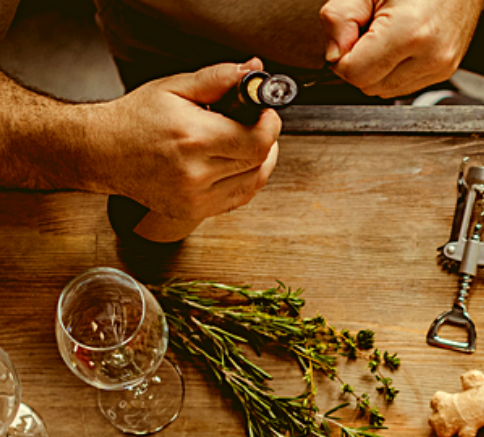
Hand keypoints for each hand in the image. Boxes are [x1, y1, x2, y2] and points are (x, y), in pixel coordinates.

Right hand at [88, 60, 280, 218]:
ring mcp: (197, 198)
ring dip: (259, 161)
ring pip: (254, 182)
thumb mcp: (174, 87)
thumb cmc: (137, 119)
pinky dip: (246, 179)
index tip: (266, 114)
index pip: (257, 141)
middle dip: (265, 139)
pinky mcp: (197, 212)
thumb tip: (252, 70)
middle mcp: (197, 173)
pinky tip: (236, 163)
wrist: (106, 153)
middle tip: (255, 124)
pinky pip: (239, 198)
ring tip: (245, 142)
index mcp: (193, 139)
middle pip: (259, 162)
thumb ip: (217, 78)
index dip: (270, 126)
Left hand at [320, 0, 483, 97]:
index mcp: (411, 33)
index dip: (342, 57)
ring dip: (376, 69)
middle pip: (370, 86)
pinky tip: (399, 44)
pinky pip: (404, 86)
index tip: (346, 36)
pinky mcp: (445, 72)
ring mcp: (441, 68)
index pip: (356, 73)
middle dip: (359, 63)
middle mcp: (430, 56)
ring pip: (386, 91)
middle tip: (366, 30)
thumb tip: (333, 55)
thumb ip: (341, 16)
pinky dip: (393, 70)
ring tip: (386, 35)